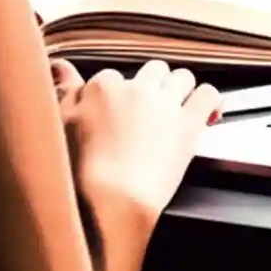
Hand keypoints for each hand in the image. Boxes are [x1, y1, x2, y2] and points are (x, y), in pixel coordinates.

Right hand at [51, 59, 222, 218]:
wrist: (109, 203)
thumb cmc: (78, 175)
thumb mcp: (58, 128)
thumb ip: (65, 93)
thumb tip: (62, 67)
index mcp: (101, 88)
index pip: (113, 78)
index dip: (118, 98)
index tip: (118, 117)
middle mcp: (135, 89)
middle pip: (152, 71)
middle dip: (154, 87)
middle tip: (149, 114)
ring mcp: (164, 105)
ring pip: (182, 77)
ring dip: (182, 91)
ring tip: (177, 113)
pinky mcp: (189, 124)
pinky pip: (209, 94)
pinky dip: (211, 101)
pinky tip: (208, 114)